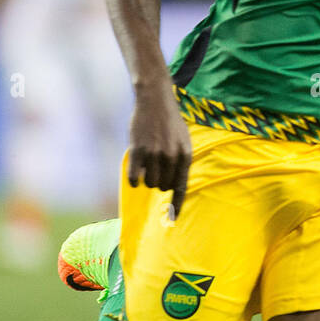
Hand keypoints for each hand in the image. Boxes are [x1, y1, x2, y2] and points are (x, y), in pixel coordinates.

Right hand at [127, 83, 192, 217]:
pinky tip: (135, 171)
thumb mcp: (183, 141)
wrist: (156, 100)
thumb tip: (173, 187)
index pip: (181, 187)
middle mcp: (171, 157)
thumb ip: (180, 162)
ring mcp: (154, 154)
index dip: (176, 205)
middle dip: (159, 182)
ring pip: (149, 183)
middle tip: (156, 169)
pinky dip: (133, 179)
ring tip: (147, 164)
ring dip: (147, 178)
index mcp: (185, 155)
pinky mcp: (138, 151)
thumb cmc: (170, 123)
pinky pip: (134, 178)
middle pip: (163, 187)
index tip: (173, 220)